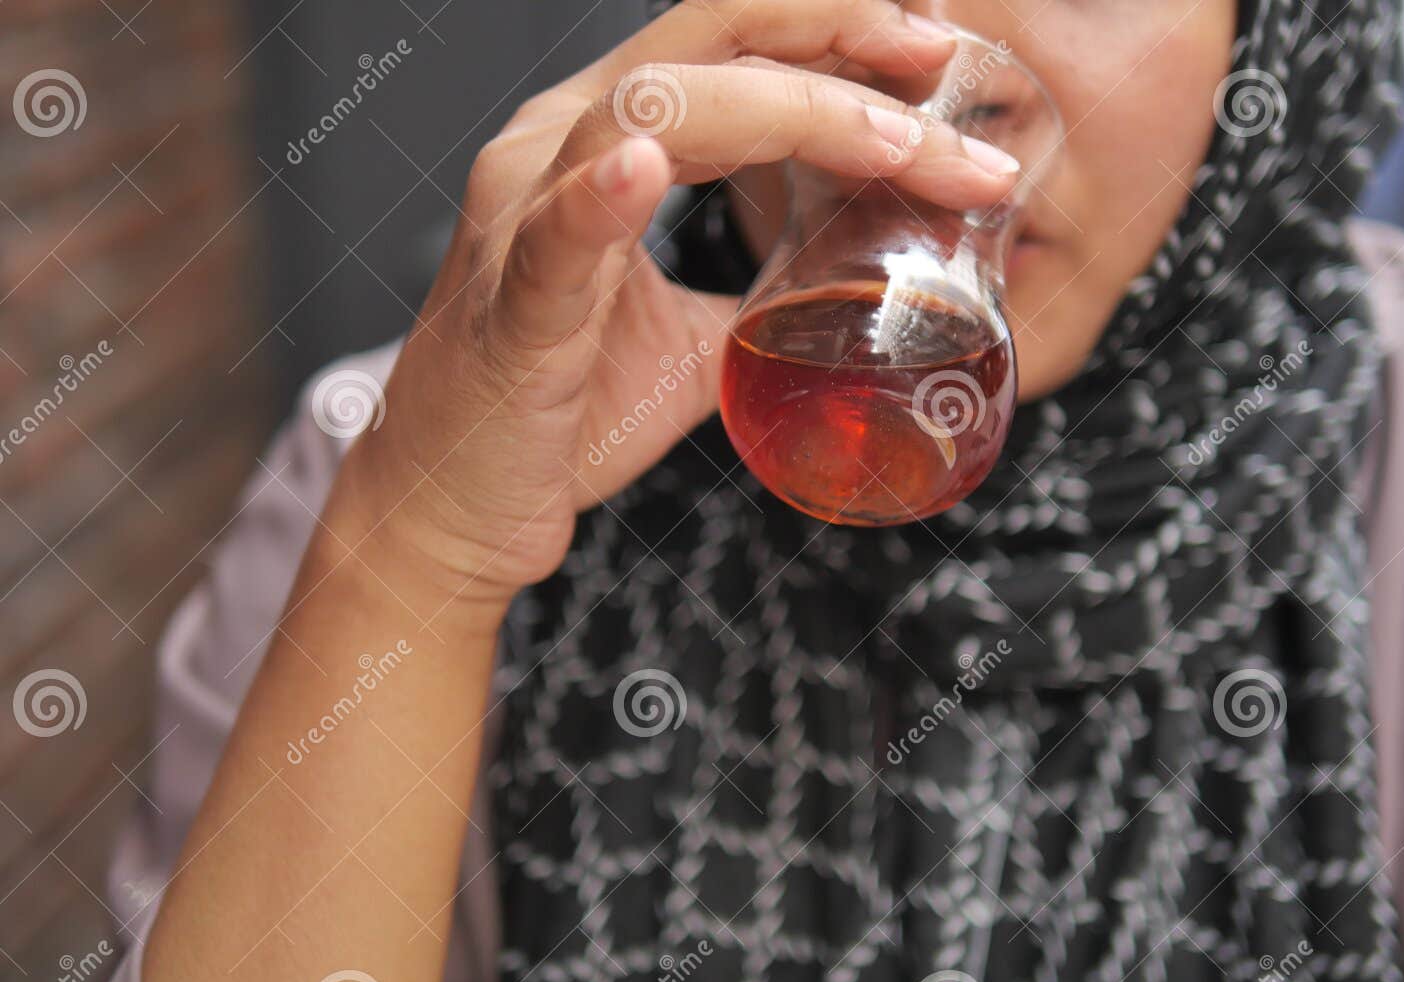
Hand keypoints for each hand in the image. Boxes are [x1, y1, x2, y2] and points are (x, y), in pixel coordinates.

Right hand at [328, 0, 1021, 608]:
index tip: (935, 52)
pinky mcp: (510, 305)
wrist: (457, 508)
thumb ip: (754, 290)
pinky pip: (556, 239)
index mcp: (602, 141)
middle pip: (709, 43)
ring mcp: (524, 215)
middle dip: (838, 40)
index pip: (731, 46)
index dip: (835, 29)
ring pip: (656, 110)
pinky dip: (604, 200)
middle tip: (941, 60)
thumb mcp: (688, 334)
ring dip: (790, 112)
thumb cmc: (563, 412)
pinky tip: (652, 170)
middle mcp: (555, 146)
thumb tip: (850, 287)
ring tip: (894, 139)